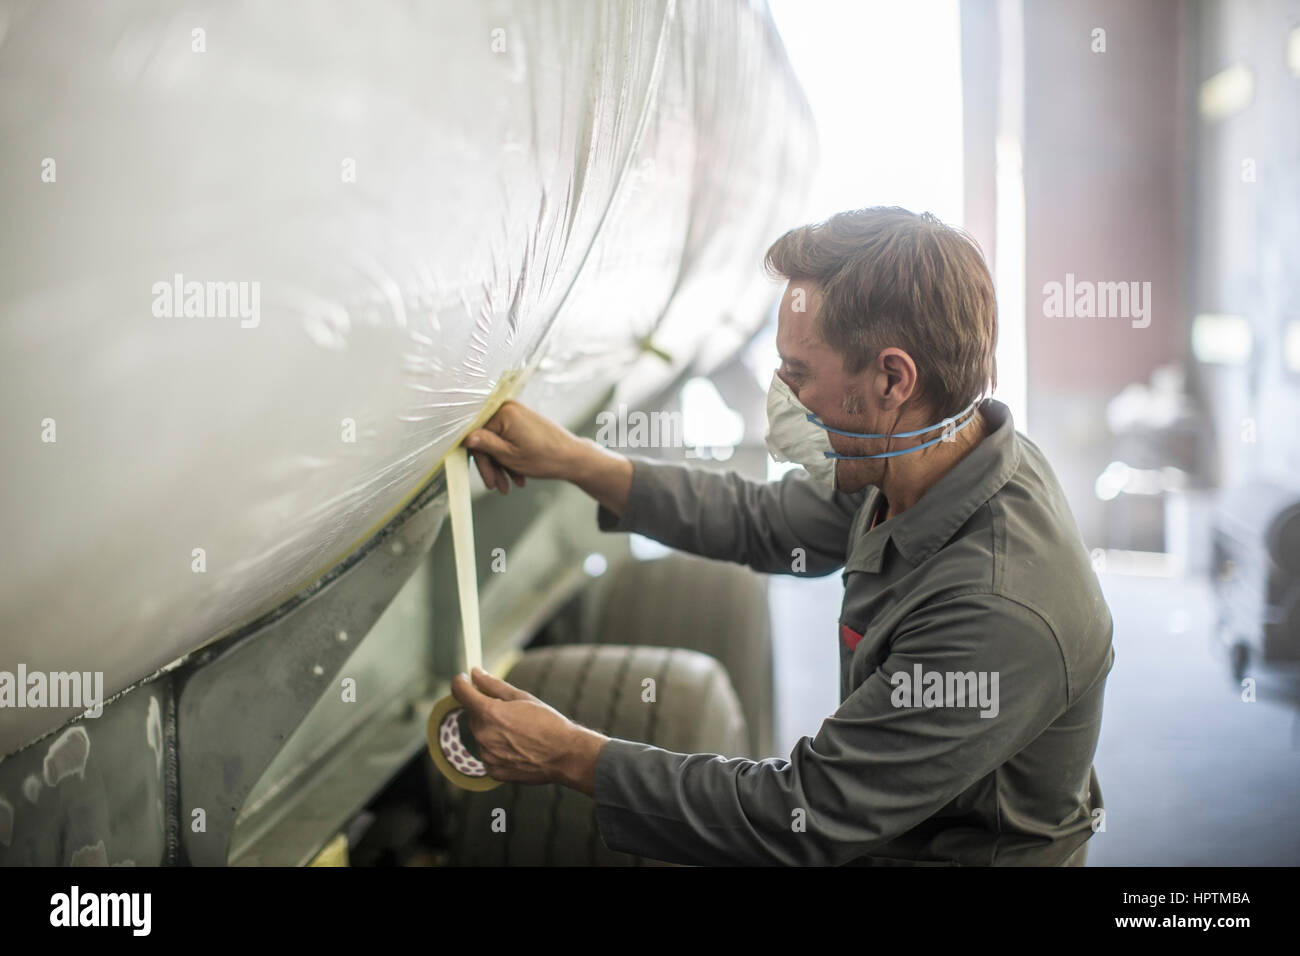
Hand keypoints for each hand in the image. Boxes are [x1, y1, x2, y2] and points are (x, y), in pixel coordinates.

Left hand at [450, 667, 607, 793]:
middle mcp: (483, 735)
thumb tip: (476, 674)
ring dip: (492, 730)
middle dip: (486, 709)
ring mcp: (487, 756)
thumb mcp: (522, 697)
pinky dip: (498, 749)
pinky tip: (517, 747)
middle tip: (510, 711)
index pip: (461, 693)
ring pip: (481, 735)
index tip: (464, 679)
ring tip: (518, 732)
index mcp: (490, 713)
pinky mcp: (493, 771)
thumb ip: (494, 685)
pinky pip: (488, 754)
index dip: (460, 682)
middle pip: (474, 715)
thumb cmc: (548, 723)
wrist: (565, 755)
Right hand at [463, 400, 584, 493]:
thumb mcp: (510, 456)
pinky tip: (518, 476)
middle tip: (498, 487)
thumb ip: (485, 445)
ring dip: (503, 465)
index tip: (487, 480)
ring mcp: (516, 413)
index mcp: (503, 412)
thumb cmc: (545, 457)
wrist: (574, 458)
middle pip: (487, 439)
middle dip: (493, 466)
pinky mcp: (523, 420)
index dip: (481, 462)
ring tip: (512, 485)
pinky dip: (511, 457)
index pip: (478, 437)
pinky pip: (508, 439)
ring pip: (498, 442)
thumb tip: (465, 437)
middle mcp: (508, 407)